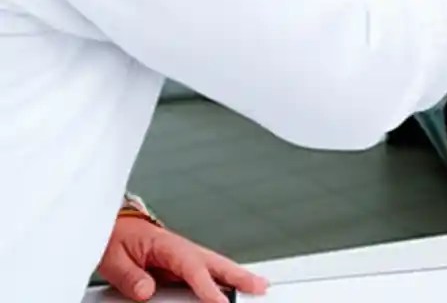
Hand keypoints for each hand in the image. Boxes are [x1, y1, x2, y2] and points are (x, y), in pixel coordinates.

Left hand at [98, 216, 267, 302]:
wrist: (111, 227)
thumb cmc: (114, 238)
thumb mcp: (113, 259)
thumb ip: (129, 277)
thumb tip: (146, 292)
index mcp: (166, 245)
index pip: (191, 267)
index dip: (207, 286)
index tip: (220, 301)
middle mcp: (180, 249)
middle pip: (215, 263)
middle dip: (239, 275)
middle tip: (259, 286)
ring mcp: (184, 256)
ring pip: (215, 266)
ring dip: (237, 275)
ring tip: (256, 285)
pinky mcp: (181, 264)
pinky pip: (206, 271)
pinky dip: (223, 277)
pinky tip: (232, 286)